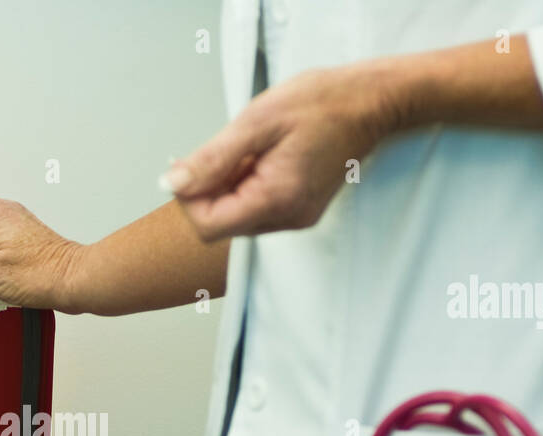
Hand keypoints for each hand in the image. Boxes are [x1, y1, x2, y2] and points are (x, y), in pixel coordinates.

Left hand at [164, 62, 399, 240]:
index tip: (190, 165)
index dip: (188, 198)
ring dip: (228, 185)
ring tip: (252, 150)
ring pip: (236, 216)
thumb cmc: (322, 103)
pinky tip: (263, 157)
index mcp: (276, 200)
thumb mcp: (256, 122)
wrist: (371, 102)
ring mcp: (296, 218)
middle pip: (220, 224)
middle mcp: (288, 219)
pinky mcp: (299, 210)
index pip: (208, 226)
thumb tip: (172, 183)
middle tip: (228, 148)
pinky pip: (256, 208)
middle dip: (209, 189)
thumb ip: (211, 159)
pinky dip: (246, 185)